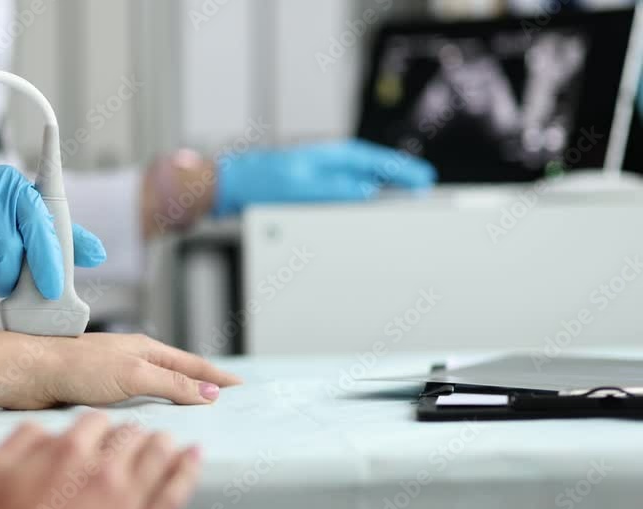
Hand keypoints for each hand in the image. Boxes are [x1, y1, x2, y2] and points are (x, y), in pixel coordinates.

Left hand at [0, 333, 242, 409]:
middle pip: (177, 370)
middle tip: (222, 394)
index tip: (238, 385)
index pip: (192, 363)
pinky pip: (135, 396)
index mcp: (145, 348)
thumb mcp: (133, 375)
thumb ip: (171, 383)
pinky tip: (149, 414)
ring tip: (194, 404)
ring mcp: (115, 371)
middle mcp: (132, 357)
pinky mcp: (98, 387)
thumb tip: (207, 392)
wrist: (32, 372)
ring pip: (155, 383)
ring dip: (176, 392)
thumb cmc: (76, 366)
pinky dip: (151, 404)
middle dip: (201, 381)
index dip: (216, 376)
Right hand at [0, 413, 201, 508]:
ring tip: (166, 442)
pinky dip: (186, 470)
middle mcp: (102, 469)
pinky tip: (193, 457)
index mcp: (69, 450)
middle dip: (132, 433)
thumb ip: (25, 439)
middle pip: (131, 434)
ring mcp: (125, 498)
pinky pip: (174, 491)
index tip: (100, 432)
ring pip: (158, 454)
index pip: (97, 419)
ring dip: (162, 444)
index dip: (99, 424)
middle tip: (133, 437)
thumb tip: (46, 430)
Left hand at [213, 139, 436, 215]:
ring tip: (405, 196)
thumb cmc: (259, 183)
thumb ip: (335, 189)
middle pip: (372, 167)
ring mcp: (319, 175)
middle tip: (424, 186)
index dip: (401, 170)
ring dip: (383, 186)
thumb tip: (364, 191)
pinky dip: (363, 196)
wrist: (231, 188)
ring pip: (360, 178)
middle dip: (399, 176)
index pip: (374, 161)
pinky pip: (346, 190)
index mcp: (328, 157)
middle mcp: (326, 163)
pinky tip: (369, 205)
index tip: (423, 179)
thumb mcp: (300, 188)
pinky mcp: (311, 188)